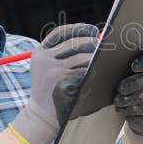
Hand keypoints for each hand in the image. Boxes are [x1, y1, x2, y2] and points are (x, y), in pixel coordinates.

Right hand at [9, 23, 97, 143]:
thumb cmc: (50, 88)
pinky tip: (98, 71)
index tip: (92, 30)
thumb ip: (61, 51)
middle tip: (101, 45)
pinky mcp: (64, 84)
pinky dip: (94, 69)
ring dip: (95, 56)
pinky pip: (85, 71)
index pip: (61, 32)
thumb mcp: (45, 66)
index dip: (79, 28)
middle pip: (75, 42)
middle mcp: (44, 59)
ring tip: (102, 59)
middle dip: (92, 42)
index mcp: (40, 52)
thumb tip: (91, 35)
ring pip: (83, 57)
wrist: (41, 115)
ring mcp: (54, 72)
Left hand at [114, 53, 142, 143]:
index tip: (132, 67)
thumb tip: (112, 61)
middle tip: (120, 88)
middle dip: (132, 83)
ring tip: (117, 101)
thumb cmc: (139, 91)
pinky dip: (131, 110)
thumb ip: (132, 71)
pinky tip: (122, 109)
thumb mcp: (138, 79)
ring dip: (129, 99)